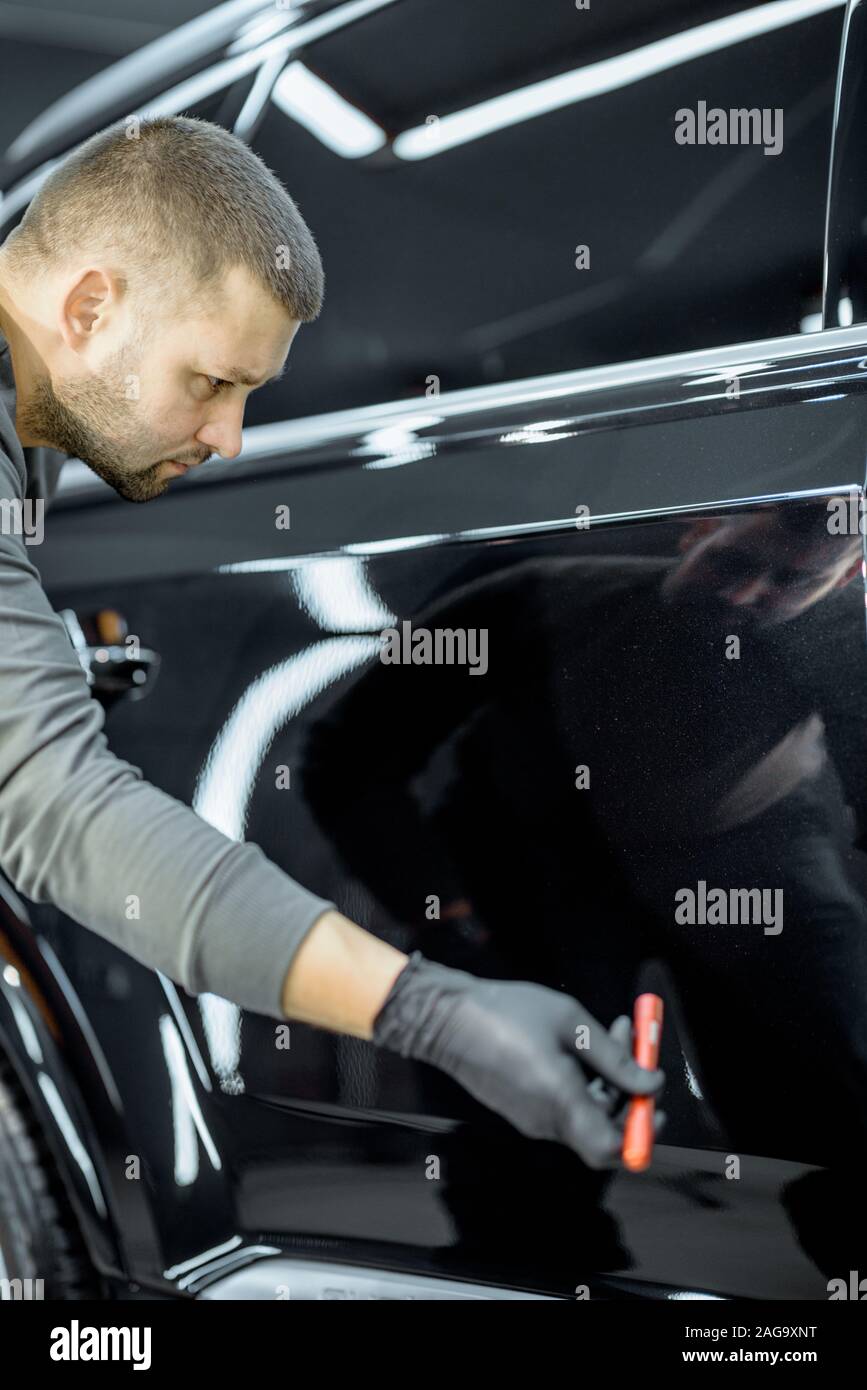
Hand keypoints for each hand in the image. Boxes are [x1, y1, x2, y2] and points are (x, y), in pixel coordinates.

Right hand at [371, 952, 665, 1167]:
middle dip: (629, 1089)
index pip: (613, 1149)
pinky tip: (580, 1043)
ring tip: (614, 1026)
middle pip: (605, 1128)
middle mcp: (547, 1122)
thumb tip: (652, 1084)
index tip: (654, 1099)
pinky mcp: (521, 1109)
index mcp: (561, 1102)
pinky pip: (564, 1105)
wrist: (447, 1019)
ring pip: (586, 1113)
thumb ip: (615, 1058)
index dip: (642, 1132)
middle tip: (639, 1046)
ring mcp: (531, 1118)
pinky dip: (583, 1080)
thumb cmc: (508, 1013)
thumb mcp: (571, 1024)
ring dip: (608, 1078)